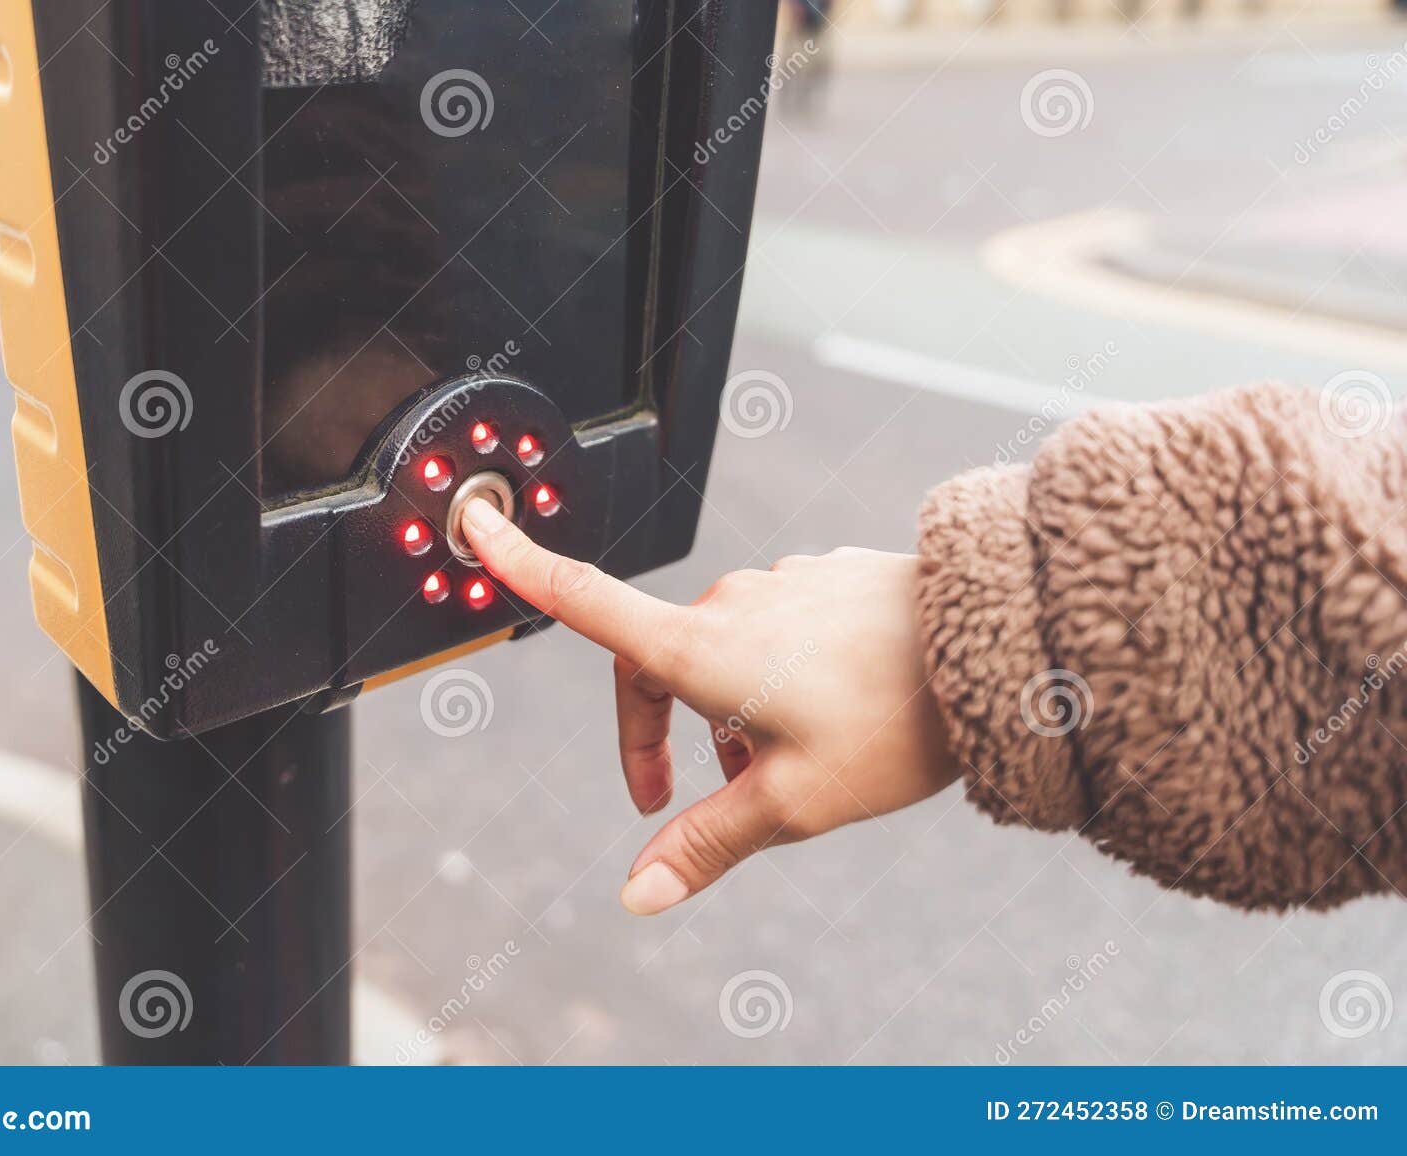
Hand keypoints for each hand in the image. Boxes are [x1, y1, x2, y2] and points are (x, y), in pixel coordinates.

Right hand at [461, 497, 958, 915]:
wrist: (995, 647)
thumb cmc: (893, 723)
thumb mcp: (791, 804)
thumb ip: (705, 844)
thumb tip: (637, 895)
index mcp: (701, 646)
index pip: (585, 601)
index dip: (522, 565)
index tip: (478, 525)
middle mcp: (732, 602)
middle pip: (655, 661)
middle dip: (657, 732)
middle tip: (679, 800)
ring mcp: (782, 585)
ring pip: (722, 653)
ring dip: (725, 713)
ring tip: (781, 771)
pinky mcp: (824, 581)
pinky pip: (774, 631)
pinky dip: (772, 679)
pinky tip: (827, 719)